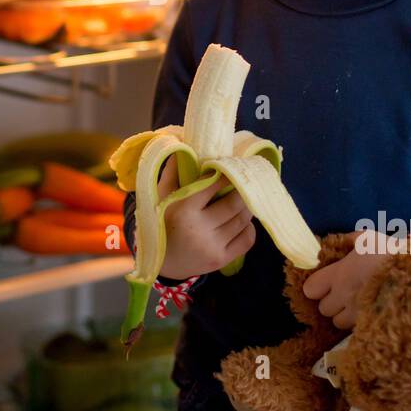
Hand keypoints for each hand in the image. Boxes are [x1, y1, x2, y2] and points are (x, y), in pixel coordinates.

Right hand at [157, 156, 255, 279]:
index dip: (226, 175)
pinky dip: (249, 227)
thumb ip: (173, 172)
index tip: (229, 168)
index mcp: (184, 210)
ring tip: (244, 198)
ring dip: (247, 206)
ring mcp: (212, 247)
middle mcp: (199, 229)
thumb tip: (184, 145)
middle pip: (234, 203)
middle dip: (243, 190)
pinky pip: (246, 239)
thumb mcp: (161, 196)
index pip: (213, 186)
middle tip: (244, 182)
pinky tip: (242, 220)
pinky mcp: (221, 260)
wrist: (162, 264)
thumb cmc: (162, 223)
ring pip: (242, 220)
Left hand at [300, 230, 390, 329]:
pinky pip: (356, 330)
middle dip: (332, 303)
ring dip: (344, 316)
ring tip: (358, 306)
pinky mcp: (371, 327)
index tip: (324, 284)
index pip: (311, 290)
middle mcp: (344, 297)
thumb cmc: (392, 253)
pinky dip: (359, 324)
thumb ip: (350, 240)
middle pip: (324, 309)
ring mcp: (357, 315)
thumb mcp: (369, 238)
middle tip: (345, 294)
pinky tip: (370, 314)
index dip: (316, 288)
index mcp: (340, 274)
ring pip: (338, 323)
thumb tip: (339, 243)